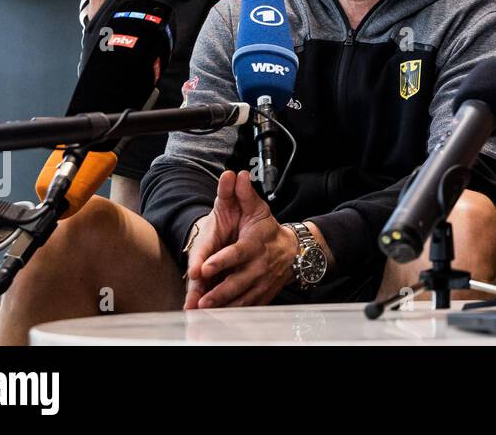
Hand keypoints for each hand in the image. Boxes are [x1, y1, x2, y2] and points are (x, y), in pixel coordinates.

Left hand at [188, 170, 297, 308]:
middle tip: (201, 301)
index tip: (203, 268)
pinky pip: (247, 307)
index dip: (221, 261)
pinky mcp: (261, 296)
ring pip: (242, 298)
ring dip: (224, 307)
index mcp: (255, 244)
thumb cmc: (267, 230)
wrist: (293, 252)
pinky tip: (217, 321)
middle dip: (219, 292)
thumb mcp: (257, 208)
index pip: (237, 253)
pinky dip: (233, 315)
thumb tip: (236, 174)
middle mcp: (259, 266)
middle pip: (238, 281)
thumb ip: (243, 193)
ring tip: (204, 313)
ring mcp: (261, 283)